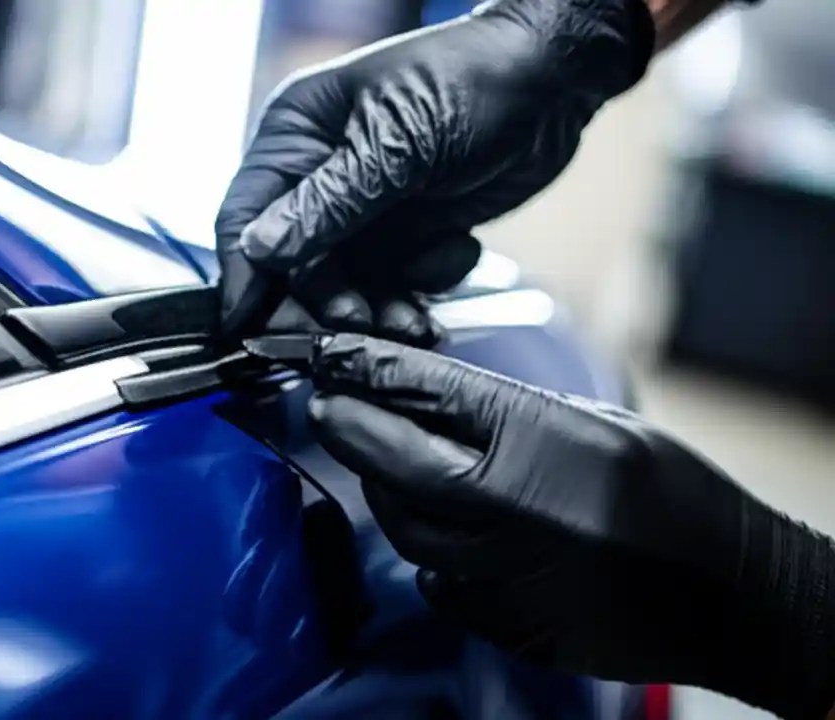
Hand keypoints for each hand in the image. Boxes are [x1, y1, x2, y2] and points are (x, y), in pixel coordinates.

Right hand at [216, 0, 654, 342]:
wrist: (554, 79)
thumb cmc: (471, 80)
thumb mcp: (395, 143)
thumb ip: (329, 204)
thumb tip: (261, 249)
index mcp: (297, 134)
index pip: (246, 214)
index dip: (244, 274)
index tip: (247, 328)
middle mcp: (321, 172)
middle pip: (296, 263)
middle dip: (328, 299)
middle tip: (361, 322)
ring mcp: (365, 205)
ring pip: (348, 283)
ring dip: (380, 305)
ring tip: (415, 318)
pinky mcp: (406, 229)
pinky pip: (395, 280)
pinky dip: (423, 282)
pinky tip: (455, 253)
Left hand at [306, 334, 834, 719]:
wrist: (733, 595)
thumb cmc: (674, 495)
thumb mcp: (598, 424)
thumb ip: (511, 416)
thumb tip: (431, 401)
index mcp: (546, 445)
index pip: (432, 396)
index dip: (370, 370)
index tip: (331, 356)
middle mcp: (517, 512)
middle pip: (397, 466)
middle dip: (351, 428)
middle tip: (330, 405)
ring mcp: (509, 576)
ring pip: (408, 529)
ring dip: (386, 491)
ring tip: (384, 463)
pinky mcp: (508, 624)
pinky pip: (439, 584)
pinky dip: (432, 554)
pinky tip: (444, 532)